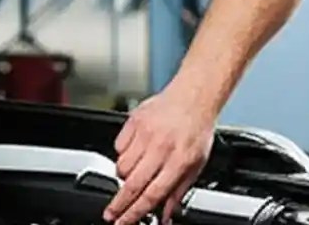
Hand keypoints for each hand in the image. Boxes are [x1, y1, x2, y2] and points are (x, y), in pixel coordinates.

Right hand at [103, 85, 216, 223]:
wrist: (194, 96)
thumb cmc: (197, 129)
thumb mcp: (197, 164)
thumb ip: (179, 191)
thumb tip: (166, 214)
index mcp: (179, 160)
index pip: (152, 195)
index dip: (134, 213)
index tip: (122, 222)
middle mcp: (161, 147)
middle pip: (132, 184)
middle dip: (118, 204)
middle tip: (110, 214)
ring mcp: (146, 134)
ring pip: (121, 167)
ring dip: (124, 176)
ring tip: (136, 172)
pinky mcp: (134, 121)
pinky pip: (118, 147)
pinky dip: (123, 153)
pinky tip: (136, 150)